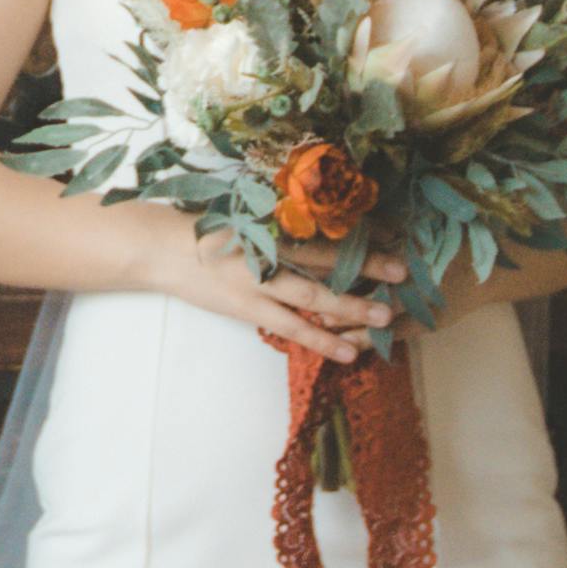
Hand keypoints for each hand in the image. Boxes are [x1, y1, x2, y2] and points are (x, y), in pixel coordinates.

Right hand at [159, 219, 405, 375]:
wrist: (162, 249)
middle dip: (368, 267)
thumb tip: (318, 223)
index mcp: (271, 225)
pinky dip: (321, 341)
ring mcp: (260, 283)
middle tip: (404, 273)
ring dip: (353, 308)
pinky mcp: (248, 309)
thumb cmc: (204, 229)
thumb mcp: (244, 215)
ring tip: (386, 318)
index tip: (394, 234)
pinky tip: (348, 352)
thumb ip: (279, 222)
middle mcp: (269, 252)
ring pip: (316, 298)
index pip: (325, 227)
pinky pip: (292, 328)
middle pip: (328, 261)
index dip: (360, 232)